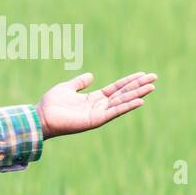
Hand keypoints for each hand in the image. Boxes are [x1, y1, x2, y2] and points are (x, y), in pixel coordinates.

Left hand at [35, 71, 156, 138]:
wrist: (41, 116)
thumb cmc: (51, 104)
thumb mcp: (67, 88)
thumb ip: (79, 82)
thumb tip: (91, 76)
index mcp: (93, 98)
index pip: (116, 88)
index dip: (129, 81)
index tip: (143, 74)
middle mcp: (99, 106)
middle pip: (123, 94)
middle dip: (138, 86)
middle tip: (155, 77)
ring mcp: (99, 113)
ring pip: (122, 102)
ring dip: (137, 95)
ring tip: (152, 87)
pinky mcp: (96, 120)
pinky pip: (115, 112)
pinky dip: (127, 106)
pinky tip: (140, 101)